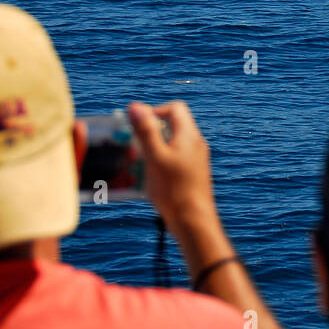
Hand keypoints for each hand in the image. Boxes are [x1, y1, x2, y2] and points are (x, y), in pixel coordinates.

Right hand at [127, 101, 220, 239]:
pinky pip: (173, 161)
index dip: (155, 111)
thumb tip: (136, 106)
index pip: (174, 108)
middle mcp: (195, 144)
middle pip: (171, 127)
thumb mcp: (155, 157)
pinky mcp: (192, 175)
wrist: (194, 222)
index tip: (138, 126)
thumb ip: (146, 131)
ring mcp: (195, 160)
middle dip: (148, 134)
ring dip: (151, 151)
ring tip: (136, 165)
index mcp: (189, 135)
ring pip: (170, 146)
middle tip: (132, 147)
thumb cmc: (174, 190)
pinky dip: (158, 165)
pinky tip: (146, 180)